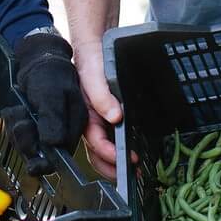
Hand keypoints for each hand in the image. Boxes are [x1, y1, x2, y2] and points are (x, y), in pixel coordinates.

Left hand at [11, 31, 85, 171]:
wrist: (36, 60)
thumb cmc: (48, 73)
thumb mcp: (51, 95)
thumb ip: (53, 119)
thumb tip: (53, 144)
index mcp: (75, 125)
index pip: (63, 156)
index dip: (45, 161)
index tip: (33, 162)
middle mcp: (63, 130)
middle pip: (42, 154)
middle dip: (27, 141)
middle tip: (23, 123)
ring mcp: (48, 128)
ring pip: (29, 145)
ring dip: (18, 131)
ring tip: (20, 112)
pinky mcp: (36, 124)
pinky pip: (21, 135)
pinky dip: (15, 123)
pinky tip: (17, 110)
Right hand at [73, 39, 122, 181]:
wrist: (94, 46)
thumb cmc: (90, 60)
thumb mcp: (94, 76)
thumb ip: (102, 97)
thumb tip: (116, 117)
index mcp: (84, 116)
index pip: (95, 143)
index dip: (110, 155)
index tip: (128, 159)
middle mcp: (91, 122)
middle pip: (98, 155)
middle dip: (113, 169)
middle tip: (134, 174)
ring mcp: (101, 121)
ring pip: (106, 150)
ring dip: (118, 163)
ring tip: (137, 169)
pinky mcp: (110, 116)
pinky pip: (115, 137)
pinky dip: (123, 149)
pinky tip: (135, 151)